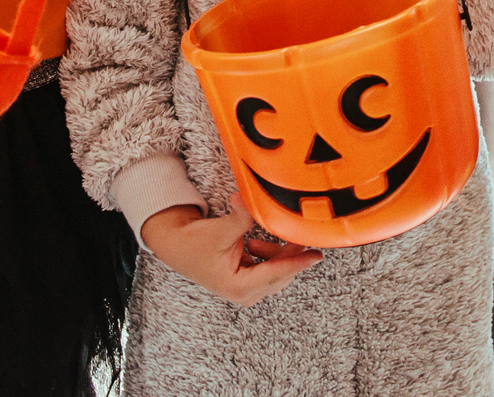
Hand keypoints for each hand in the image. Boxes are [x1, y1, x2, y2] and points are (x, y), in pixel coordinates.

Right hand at [141, 197, 321, 307]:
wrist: (176, 245)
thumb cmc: (194, 243)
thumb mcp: (220, 230)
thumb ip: (241, 218)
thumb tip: (250, 199)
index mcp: (239, 287)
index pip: (276, 273)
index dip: (299, 263)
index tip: (317, 255)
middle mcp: (245, 293)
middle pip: (280, 273)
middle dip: (290, 253)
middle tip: (298, 230)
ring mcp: (247, 288)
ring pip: (277, 270)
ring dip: (278, 251)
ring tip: (264, 234)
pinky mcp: (247, 280)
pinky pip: (269, 267)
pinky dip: (269, 253)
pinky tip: (255, 241)